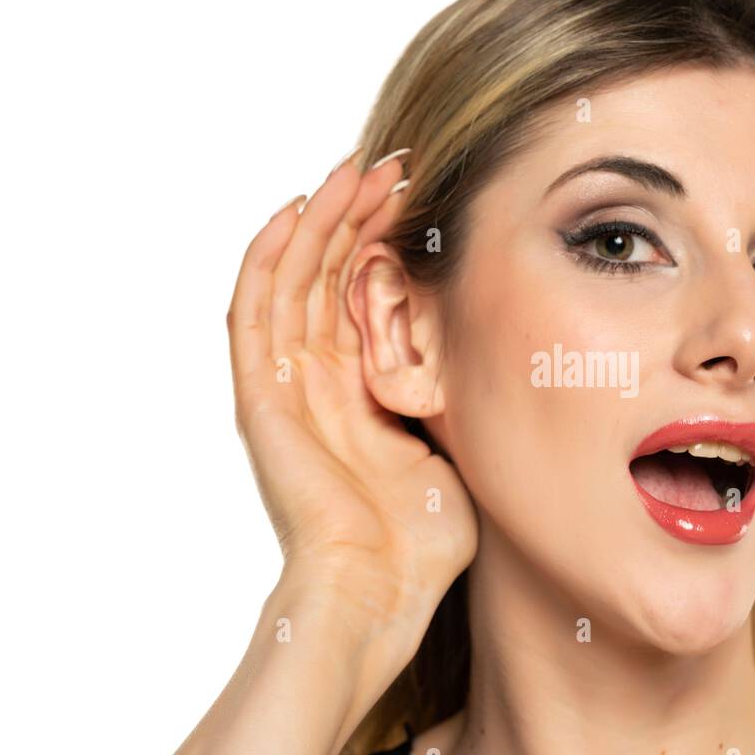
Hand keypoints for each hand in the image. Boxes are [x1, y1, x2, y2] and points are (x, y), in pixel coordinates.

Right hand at [226, 147, 477, 632]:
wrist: (380, 590)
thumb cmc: (423, 541)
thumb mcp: (453, 451)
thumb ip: (456, 403)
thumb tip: (499, 361)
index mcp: (359, 394)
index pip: (367, 296)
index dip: (391, 243)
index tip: (429, 197)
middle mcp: (316, 382)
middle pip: (330, 275)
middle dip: (363, 216)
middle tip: (398, 164)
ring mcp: (283, 386)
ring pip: (295, 278)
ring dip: (324, 220)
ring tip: (358, 168)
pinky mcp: (259, 396)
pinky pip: (254, 310)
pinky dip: (269, 256)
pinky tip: (297, 208)